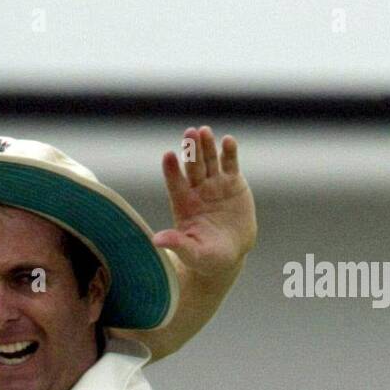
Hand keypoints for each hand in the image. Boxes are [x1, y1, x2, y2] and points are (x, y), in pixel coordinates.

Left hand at [154, 126, 256, 281]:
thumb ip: (177, 244)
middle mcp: (197, 190)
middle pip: (193, 166)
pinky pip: (230, 164)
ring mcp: (215, 184)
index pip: (175, 183)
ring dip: (207, 146)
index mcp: (183, 204)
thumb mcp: (193, 253)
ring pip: (210, 161)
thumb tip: (156, 240)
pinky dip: (230, 153)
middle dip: (191, 150)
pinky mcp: (233, 183)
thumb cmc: (206, 257)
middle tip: (189, 133)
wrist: (229, 254)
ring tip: (204, 131)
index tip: (168, 156)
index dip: (171, 170)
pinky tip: (228, 141)